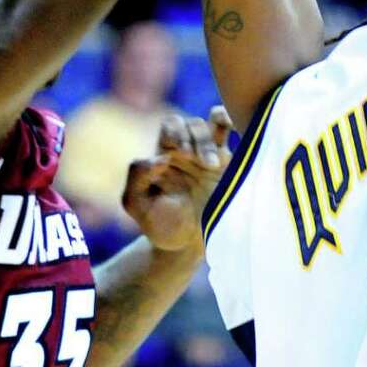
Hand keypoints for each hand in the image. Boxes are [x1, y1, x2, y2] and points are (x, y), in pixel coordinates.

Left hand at [121, 106, 232, 252]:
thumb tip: (160, 156)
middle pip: (190, 124)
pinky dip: (227, 120)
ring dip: (207, 141)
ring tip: (210, 166)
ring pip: (210, 127)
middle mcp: (186, 150)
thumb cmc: (159, 224)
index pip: (170, 126)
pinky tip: (229, 128)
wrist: (187, 245)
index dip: (174, 133)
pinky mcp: (227, 164)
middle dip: (191, 136)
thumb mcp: (136, 203)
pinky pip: (228, 131)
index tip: (173, 157)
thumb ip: (137, 175)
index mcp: (164, 154)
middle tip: (191, 157)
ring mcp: (208, 155)